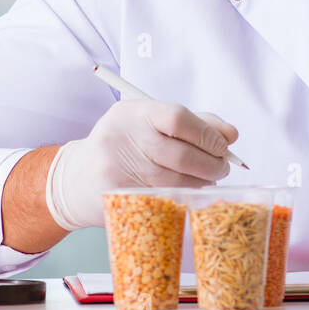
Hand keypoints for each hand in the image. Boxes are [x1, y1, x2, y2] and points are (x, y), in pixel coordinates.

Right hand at [45, 100, 238, 230]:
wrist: (77, 177)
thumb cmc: (124, 145)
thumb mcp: (150, 122)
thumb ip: (194, 123)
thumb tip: (231, 135)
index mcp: (133, 112)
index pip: (178, 119)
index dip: (208, 134)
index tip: (223, 144)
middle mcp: (122, 137)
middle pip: (181, 154)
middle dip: (212, 163)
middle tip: (223, 166)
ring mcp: (117, 168)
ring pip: (176, 180)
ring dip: (202, 181)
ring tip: (209, 178)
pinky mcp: (118, 196)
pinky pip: (164, 197)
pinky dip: (184, 193)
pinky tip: (189, 189)